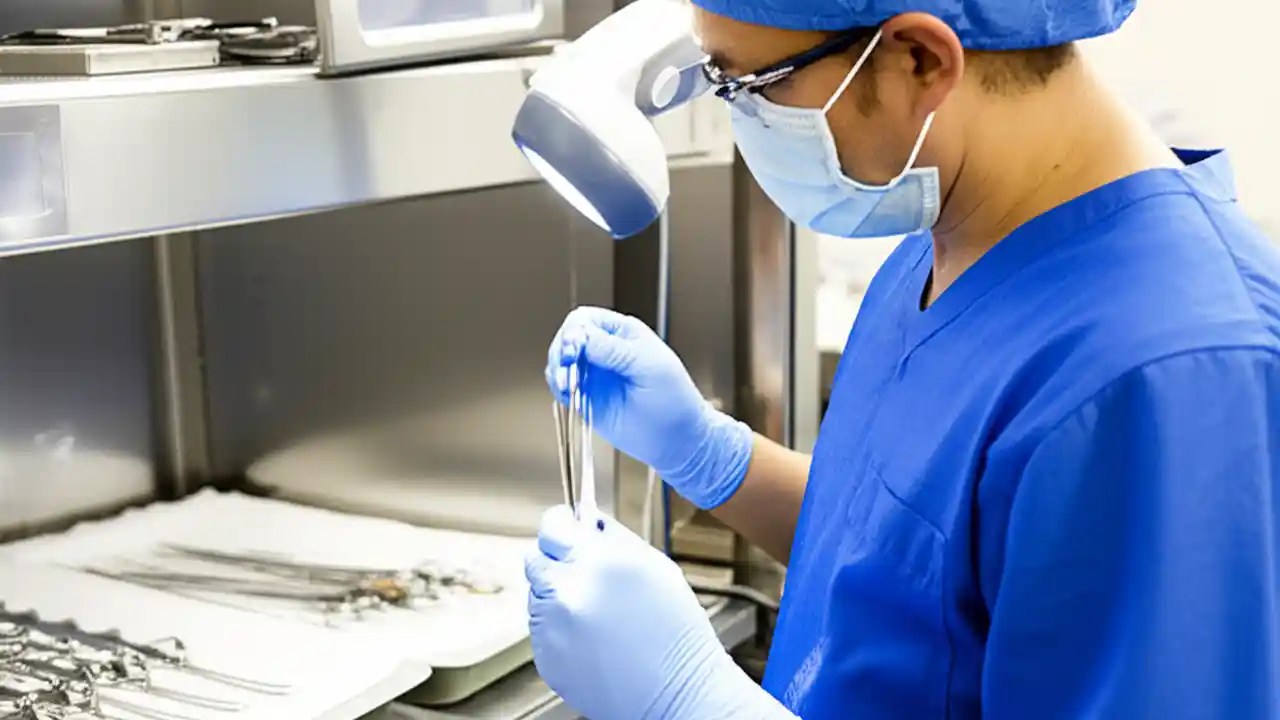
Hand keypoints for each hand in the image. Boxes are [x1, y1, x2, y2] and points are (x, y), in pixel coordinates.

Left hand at [526, 507, 790, 719]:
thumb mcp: (654, 567)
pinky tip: (593, 637)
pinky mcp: (545, 658)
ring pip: (537, 595)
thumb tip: (587, 519)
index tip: (565, 524)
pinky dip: (559, 627)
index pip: (552, 527)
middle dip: (557, 559)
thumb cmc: (674, 633)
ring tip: (599, 613)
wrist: (676, 693)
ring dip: (558, 594)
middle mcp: (565, 594)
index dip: (560, 523)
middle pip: (536, 558)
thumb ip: (613, 537)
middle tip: (584, 571)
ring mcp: (550, 629)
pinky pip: (542, 629)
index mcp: (594, 564)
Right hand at [545, 307, 752, 508]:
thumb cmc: (674, 399)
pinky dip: (559, 389)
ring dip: (558, 371)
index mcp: (622, 333)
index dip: (573, 332)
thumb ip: (614, 349)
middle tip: (568, 372)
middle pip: (566, 339)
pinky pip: (561, 387)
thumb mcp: (648, 365)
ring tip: (569, 387)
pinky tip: (569, 396)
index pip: (585, 320)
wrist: (677, 439)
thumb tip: (579, 335)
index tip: (574, 349)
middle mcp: (604, 351)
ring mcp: (594, 375)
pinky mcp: (587, 398)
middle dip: (561, 353)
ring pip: (560, 362)